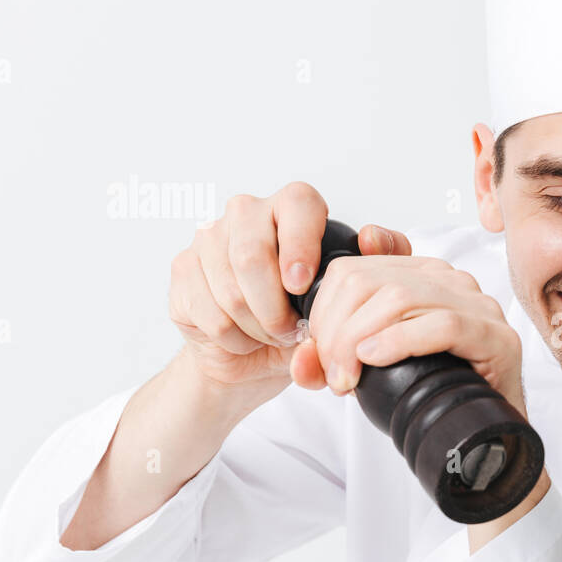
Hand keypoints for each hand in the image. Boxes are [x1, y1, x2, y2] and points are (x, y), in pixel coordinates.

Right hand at [168, 181, 406, 397]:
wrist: (256, 358)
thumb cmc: (308, 319)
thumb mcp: (353, 295)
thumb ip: (379, 263)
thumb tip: (373, 237)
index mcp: (292, 208)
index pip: (298, 203)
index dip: (300, 245)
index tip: (302, 284)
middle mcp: (247, 213)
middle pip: (251, 253)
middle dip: (276, 306)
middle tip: (293, 329)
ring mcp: (208, 239)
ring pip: (230, 289)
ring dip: (259, 327)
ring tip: (273, 334)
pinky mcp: (183, 271)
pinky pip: (209, 312)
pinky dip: (235, 338)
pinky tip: (245, 337)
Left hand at [290, 252, 527, 416]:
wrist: (488, 432)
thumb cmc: (435, 393)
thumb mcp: (374, 369)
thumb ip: (334, 359)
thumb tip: (300, 358)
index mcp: (418, 275)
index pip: (353, 269)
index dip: (324, 310)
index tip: (318, 352)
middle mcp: (449, 280)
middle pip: (370, 282)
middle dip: (337, 330)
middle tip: (333, 375)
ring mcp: (476, 304)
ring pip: (400, 298)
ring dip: (359, 340)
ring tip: (349, 378)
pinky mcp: (495, 335)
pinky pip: (443, 323)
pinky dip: (400, 340)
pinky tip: (376, 358)